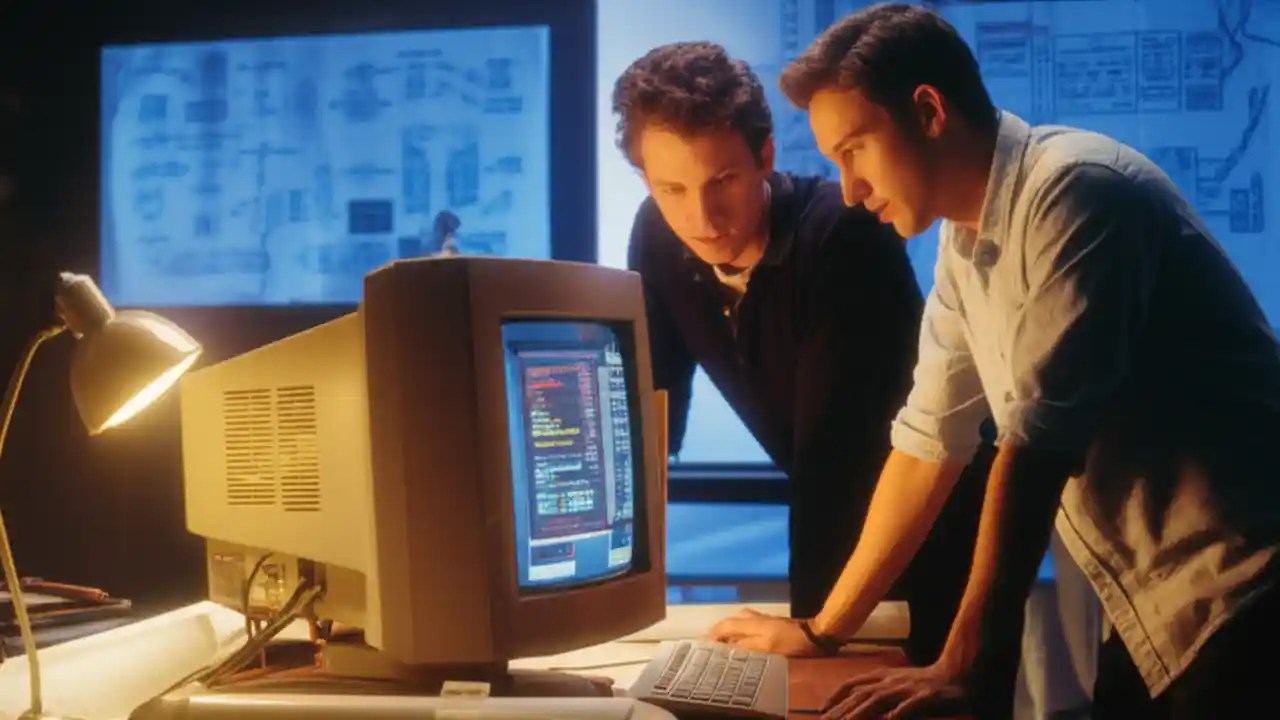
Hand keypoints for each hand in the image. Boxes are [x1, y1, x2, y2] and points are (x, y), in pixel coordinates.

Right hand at [704, 608, 820, 655]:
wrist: (815, 633)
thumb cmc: (790, 642)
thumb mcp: (767, 647)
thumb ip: (746, 645)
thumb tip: (728, 646)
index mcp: (750, 623)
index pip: (725, 626)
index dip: (714, 635)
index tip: (705, 645)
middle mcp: (754, 617)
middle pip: (731, 620)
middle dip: (719, 630)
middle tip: (712, 642)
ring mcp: (763, 618)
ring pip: (740, 620)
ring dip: (730, 629)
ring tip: (725, 640)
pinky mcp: (771, 622)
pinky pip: (748, 623)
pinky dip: (740, 630)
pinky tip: (743, 638)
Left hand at [820, 664, 967, 718]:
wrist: (953, 675)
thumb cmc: (921, 682)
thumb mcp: (895, 682)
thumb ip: (876, 690)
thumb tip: (854, 703)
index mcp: (883, 675)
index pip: (853, 683)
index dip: (836, 695)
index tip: (823, 709)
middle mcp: (892, 680)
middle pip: (862, 694)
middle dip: (842, 708)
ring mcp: (908, 688)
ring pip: (880, 699)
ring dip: (861, 712)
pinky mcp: (926, 697)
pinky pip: (910, 706)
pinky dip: (898, 713)